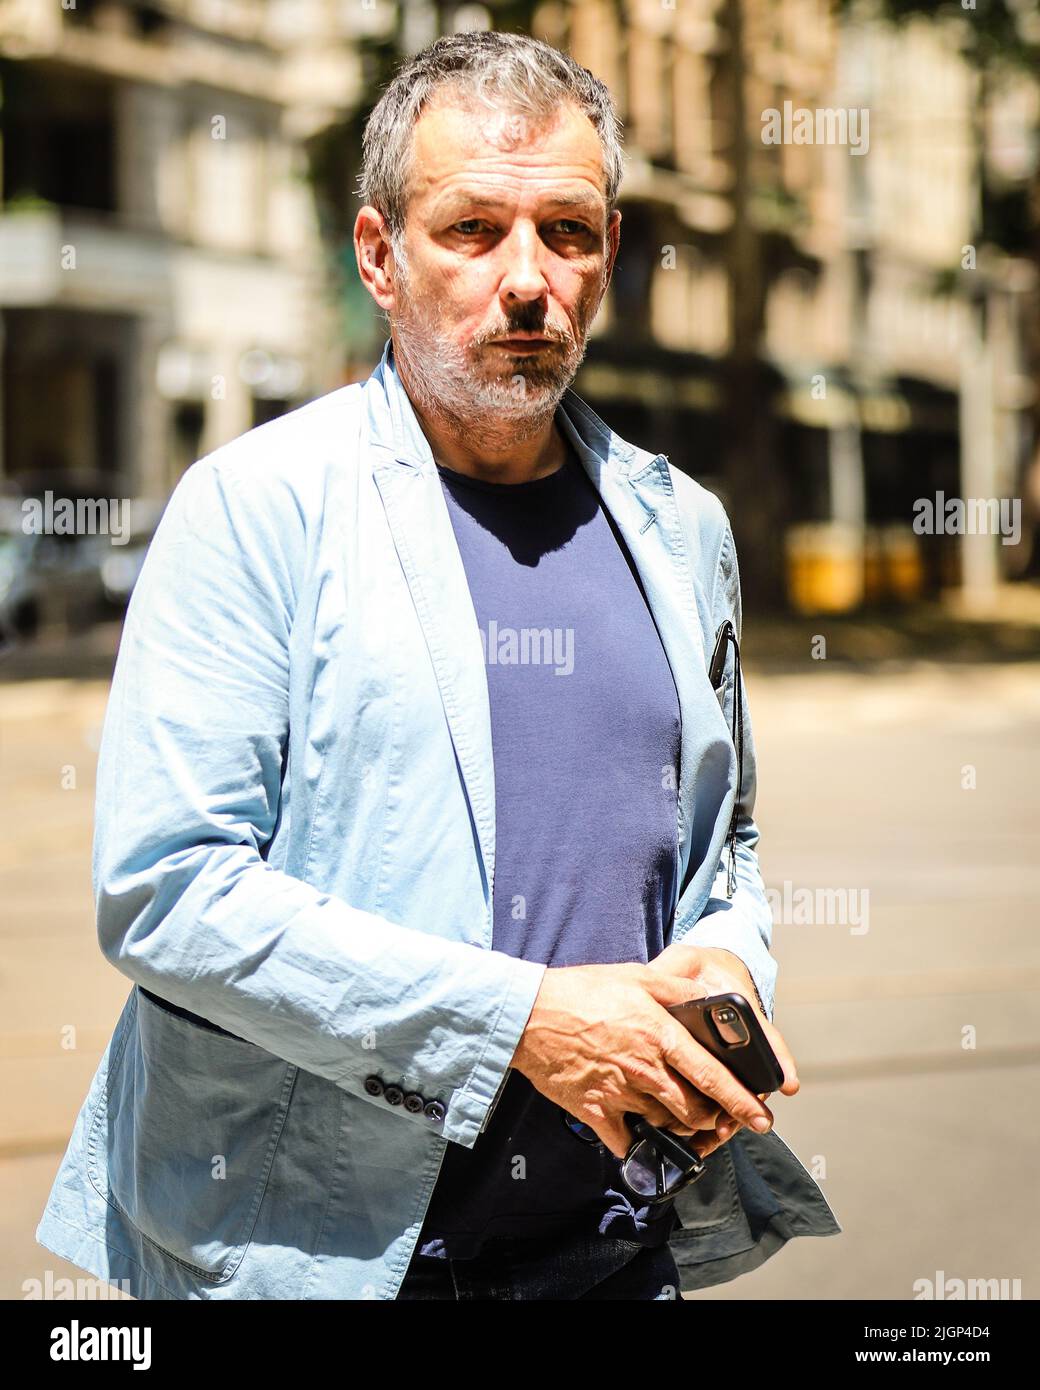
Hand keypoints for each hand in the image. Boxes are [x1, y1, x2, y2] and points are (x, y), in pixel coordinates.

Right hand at [509, 950, 780, 1158]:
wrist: (528, 1014)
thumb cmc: (582, 991)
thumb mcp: (637, 976)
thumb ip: (678, 988)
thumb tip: (711, 996)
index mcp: (660, 1036)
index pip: (712, 1075)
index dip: (742, 1101)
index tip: (760, 1117)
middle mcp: (645, 1070)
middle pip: (694, 1109)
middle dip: (713, 1118)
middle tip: (719, 1118)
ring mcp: (619, 1094)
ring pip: (665, 1126)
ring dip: (681, 1128)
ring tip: (685, 1121)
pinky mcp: (595, 1111)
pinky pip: (625, 1141)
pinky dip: (638, 1144)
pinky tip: (640, 1135)